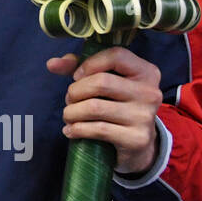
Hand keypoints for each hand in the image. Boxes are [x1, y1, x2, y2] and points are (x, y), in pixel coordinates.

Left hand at [47, 47, 163, 174]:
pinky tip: (71, 130)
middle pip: (101, 82)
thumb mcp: (103, 82)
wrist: (137, 144)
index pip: (116, 56)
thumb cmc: (116, 105)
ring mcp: (145, 117)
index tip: (77, 77)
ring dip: (72, 112)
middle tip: (69, 100)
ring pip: (95, 107)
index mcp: (146, 72)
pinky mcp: (137, 138)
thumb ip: (78, 67)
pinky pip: (98, 129)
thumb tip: (52, 63)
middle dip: (75, 91)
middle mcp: (150, 92)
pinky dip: (77, 129)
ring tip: (69, 115)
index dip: (89, 64)